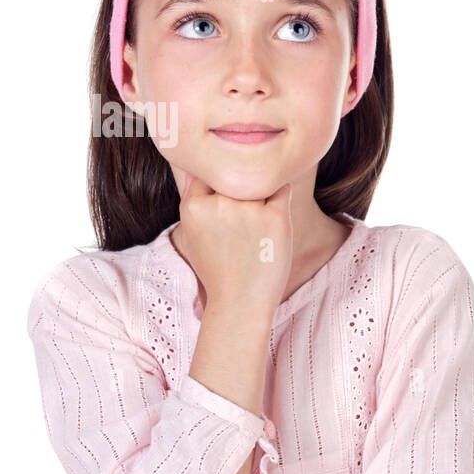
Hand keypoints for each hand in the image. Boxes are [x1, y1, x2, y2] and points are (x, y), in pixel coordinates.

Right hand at [170, 172, 293, 315]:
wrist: (240, 302)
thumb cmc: (217, 270)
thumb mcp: (191, 236)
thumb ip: (192, 202)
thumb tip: (199, 170)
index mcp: (193, 206)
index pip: (209, 174)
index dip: (220, 183)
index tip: (227, 202)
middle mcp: (219, 204)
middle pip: (235, 175)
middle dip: (240, 187)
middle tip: (244, 218)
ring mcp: (248, 209)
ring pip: (258, 180)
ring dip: (261, 191)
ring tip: (258, 223)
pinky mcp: (276, 217)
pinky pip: (282, 189)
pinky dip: (281, 195)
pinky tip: (274, 216)